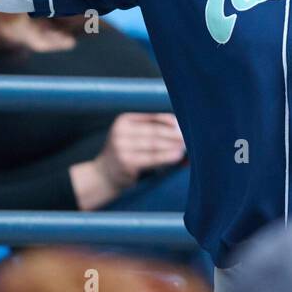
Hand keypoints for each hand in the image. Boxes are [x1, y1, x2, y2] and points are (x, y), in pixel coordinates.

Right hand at [69, 114, 185, 209]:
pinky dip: (167, 157)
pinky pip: (152, 158)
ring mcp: (122, 147)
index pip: (152, 117)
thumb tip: (179, 129)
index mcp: (124, 120)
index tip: (182, 125)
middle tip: (188, 137)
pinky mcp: (127, 162)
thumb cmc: (124, 153)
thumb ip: (150, 130)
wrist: (103, 174)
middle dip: (173, 134)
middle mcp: (121, 131)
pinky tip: (177, 156)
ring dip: (172, 146)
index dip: (169, 120)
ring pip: (155, 144)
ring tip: (185, 147)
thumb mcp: (130, 136)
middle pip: (155, 131)